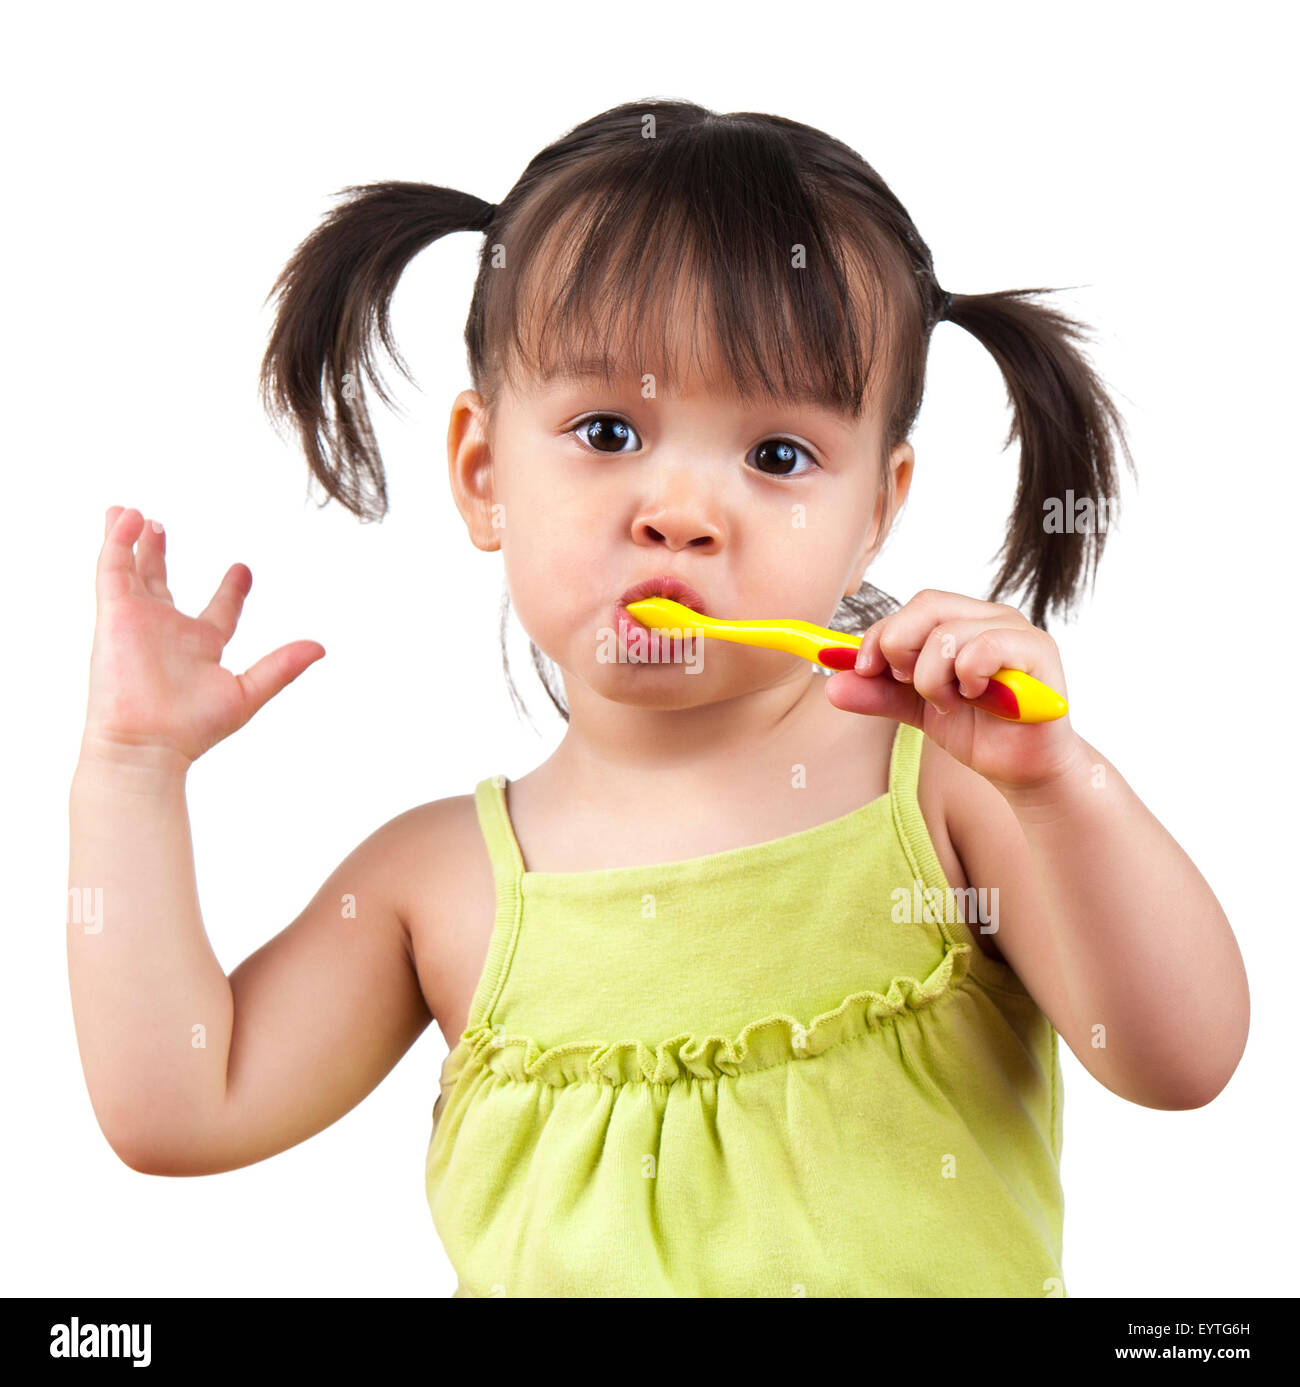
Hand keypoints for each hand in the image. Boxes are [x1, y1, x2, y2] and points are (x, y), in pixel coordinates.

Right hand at [81, 507, 325, 768]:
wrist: (147, 744)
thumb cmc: (193, 729)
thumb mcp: (247, 692)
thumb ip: (282, 666)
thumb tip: (320, 647)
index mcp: (201, 647)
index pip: (220, 611)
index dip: (232, 589)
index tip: (243, 569)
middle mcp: (167, 630)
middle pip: (161, 582)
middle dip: (158, 553)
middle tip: (158, 524)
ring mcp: (138, 620)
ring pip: (131, 570)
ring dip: (130, 539)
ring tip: (132, 513)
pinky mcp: (114, 613)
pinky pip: (113, 568)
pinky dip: (118, 541)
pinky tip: (127, 517)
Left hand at [823, 588, 1086, 793]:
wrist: (1022, 770)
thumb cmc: (978, 730)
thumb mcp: (916, 710)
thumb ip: (879, 693)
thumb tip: (832, 685)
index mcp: (962, 621)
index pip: (910, 608)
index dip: (878, 635)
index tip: (861, 669)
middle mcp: (990, 617)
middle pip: (926, 605)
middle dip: (898, 647)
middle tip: (904, 683)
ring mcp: (1016, 631)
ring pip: (949, 633)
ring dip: (932, 676)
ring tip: (947, 703)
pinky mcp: (1038, 652)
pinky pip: (985, 648)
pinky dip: (965, 676)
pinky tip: (973, 699)